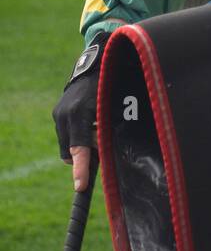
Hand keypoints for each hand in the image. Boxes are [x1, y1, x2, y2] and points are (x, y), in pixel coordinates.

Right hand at [52, 30, 113, 191]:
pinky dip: (79, 137)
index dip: (82, 168)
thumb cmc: (111, 86)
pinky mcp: (57, 112)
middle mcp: (65, 114)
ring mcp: (58, 113)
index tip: (80, 186)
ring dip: (82, 146)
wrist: (95, 64)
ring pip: (67, 146)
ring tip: (98, 132)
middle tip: (103, 149)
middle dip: (86, 156)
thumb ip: (109, 131)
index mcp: (80, 113)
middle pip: (71, 152)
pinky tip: (91, 126)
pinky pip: (67, 135)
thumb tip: (109, 154)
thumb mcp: (113, 108)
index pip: (80, 148)